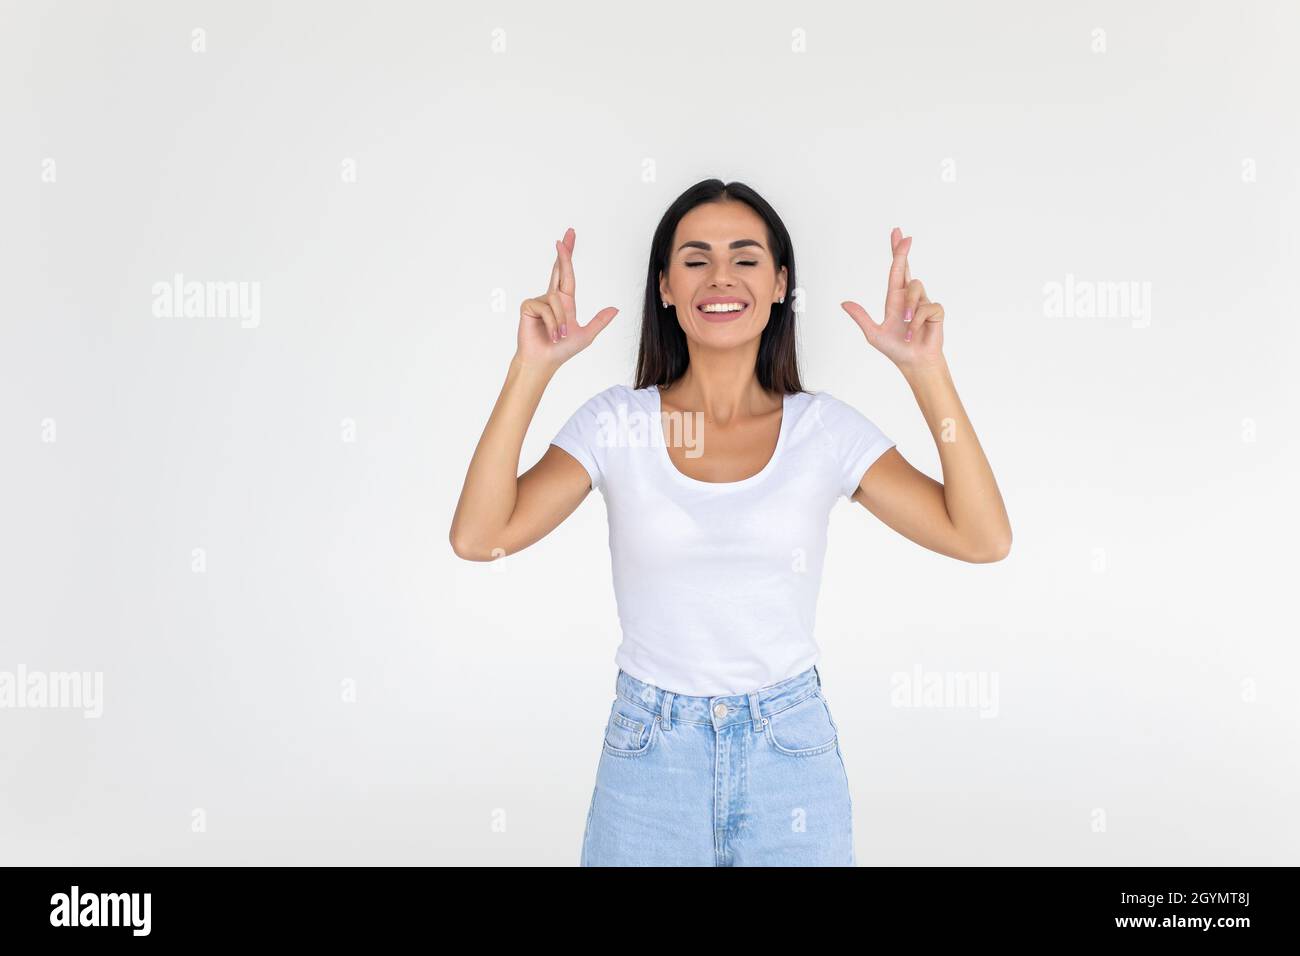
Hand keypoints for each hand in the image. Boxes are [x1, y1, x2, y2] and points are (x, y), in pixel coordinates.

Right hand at [516, 227, 618, 371]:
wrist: (544, 362)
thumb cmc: (561, 350)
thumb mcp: (586, 335)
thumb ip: (599, 321)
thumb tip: (616, 309)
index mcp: (565, 301)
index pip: (567, 273)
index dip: (567, 255)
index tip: (567, 238)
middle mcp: (551, 297)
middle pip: (559, 269)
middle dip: (564, 252)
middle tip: (568, 233)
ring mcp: (539, 301)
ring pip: (556, 300)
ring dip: (561, 322)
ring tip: (560, 336)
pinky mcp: (528, 306)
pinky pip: (545, 308)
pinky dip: (552, 323)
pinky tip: (550, 334)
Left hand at [841, 227, 945, 372]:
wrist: (914, 363)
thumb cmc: (896, 349)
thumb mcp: (873, 333)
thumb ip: (861, 317)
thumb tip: (844, 303)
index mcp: (894, 299)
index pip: (895, 271)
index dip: (897, 253)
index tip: (898, 234)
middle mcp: (909, 298)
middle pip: (907, 268)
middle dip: (904, 252)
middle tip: (905, 237)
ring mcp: (923, 303)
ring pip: (915, 288)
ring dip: (908, 308)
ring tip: (905, 325)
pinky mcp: (935, 312)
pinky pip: (926, 307)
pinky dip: (917, 321)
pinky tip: (914, 332)